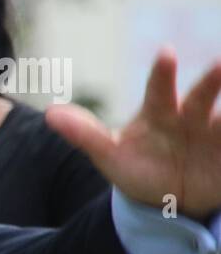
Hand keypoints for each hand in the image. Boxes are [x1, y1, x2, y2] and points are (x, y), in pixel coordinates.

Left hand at [47, 48, 220, 218]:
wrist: (167, 200)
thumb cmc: (137, 169)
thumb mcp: (110, 156)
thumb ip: (85, 135)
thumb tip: (49, 115)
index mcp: (159, 111)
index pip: (159, 89)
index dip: (162, 73)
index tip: (166, 53)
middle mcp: (193, 115)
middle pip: (204, 94)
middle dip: (214, 80)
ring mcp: (217, 132)